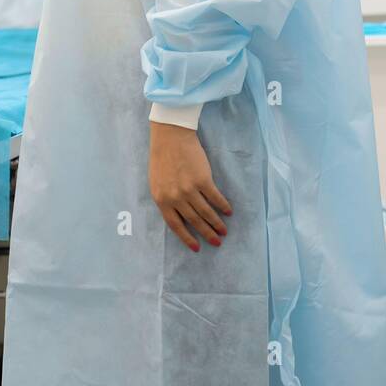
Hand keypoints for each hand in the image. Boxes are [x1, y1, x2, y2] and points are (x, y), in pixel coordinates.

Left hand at [148, 123, 232, 251]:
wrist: (171, 137)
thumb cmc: (162, 159)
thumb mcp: (157, 183)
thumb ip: (166, 200)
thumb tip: (179, 216)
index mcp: (162, 200)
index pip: (175, 225)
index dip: (187, 238)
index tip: (197, 247)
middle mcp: (175, 198)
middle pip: (193, 221)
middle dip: (206, 233)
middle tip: (217, 242)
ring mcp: (189, 189)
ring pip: (205, 212)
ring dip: (216, 223)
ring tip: (224, 231)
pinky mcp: (202, 179)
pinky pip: (215, 198)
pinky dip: (223, 206)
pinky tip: (228, 211)